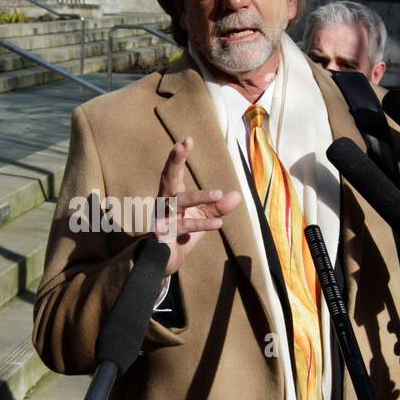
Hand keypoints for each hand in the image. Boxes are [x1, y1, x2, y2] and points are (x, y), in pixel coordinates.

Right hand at [154, 137, 241, 275]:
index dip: (178, 156)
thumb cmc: (182, 233)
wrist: (165, 260)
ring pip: (178, 203)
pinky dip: (202, 224)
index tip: (187, 140)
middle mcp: (164, 203)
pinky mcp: (166, 235)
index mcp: (171, 195)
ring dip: (198, 197)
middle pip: (168, 179)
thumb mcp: (203, 218)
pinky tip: (218, 223)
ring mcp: (163, 218)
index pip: (174, 172)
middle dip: (174, 161)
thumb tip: (237, 195)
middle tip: (181, 145)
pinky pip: (185, 226)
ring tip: (217, 193)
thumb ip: (218, 207)